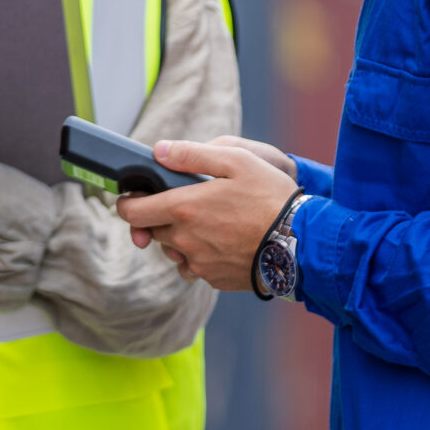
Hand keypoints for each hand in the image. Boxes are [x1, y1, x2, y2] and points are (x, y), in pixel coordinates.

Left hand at [114, 139, 298, 290]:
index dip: (127, 203)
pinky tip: (221, 241)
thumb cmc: (271, 197)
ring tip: (208, 221)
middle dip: (158, 217)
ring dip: (180, 237)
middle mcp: (185, 240)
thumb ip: (192, 154)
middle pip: (153, 230)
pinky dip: (200, 255)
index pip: (132, 213)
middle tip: (182, 202)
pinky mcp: (215, 279)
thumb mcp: (237, 160)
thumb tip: (159, 151)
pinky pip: (195, 267)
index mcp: (185, 208)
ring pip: (173, 250)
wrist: (302, 242)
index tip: (132, 197)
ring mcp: (200, 263)